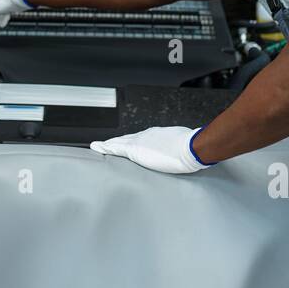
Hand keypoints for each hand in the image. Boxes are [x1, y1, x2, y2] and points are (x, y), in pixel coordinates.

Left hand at [90, 126, 213, 173]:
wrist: (190, 148)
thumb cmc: (191, 147)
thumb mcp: (184, 144)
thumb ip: (178, 147)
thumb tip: (183, 152)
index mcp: (157, 135)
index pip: (140, 138)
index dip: (131, 140)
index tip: (126, 142)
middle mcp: (146, 135)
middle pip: (127, 139)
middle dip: (117, 141)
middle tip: (107, 144)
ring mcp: (139, 142)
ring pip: (118, 142)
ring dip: (108, 144)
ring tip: (98, 146)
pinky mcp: (134, 150)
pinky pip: (115, 148)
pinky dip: (105, 147)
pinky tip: (97, 147)